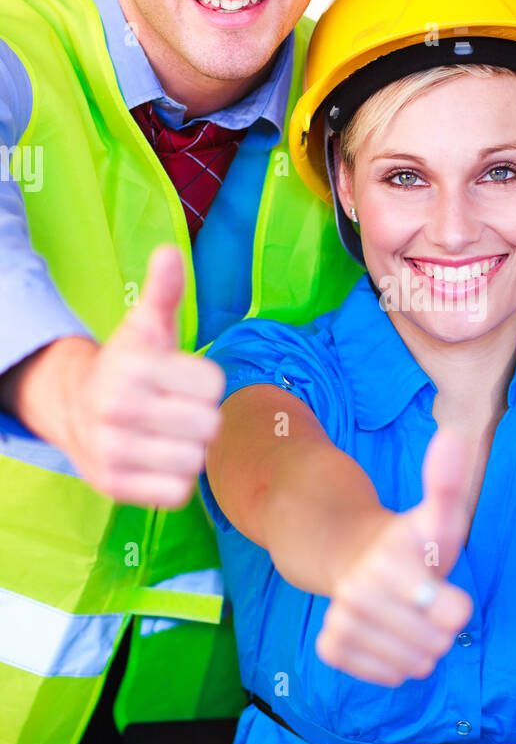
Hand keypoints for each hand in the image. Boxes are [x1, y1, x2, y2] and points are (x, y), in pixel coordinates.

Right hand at [64, 245, 224, 507]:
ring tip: (168, 435)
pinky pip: (177, 492)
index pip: (213, 385)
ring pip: (195, 461)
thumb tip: (171, 252)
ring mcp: (112, 451)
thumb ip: (164, 291)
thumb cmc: (128, 366)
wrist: (74, 408)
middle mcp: (117, 409)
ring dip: (189, 450)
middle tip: (177, 411)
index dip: (205, 383)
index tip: (183, 380)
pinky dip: (175, 480)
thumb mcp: (146, 326)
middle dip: (200, 418)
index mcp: (132, 366)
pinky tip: (159, 460)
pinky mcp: (113, 487)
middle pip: (209, 425)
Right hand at [316, 427, 473, 685]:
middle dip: (438, 629)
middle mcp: (361, 587)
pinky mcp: (331, 646)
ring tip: (406, 616)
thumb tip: (452, 435)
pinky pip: (385, 676)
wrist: (351, 555)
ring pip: (413, 665)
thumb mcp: (435, 514)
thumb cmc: (408, 542)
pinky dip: (393, 664)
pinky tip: (387, 635)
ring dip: (417, 648)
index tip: (437, 582)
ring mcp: (342, 617)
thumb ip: (446, 482)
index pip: (452, 612)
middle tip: (423, 602)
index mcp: (392, 556)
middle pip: (436, 644)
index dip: (455, 606)